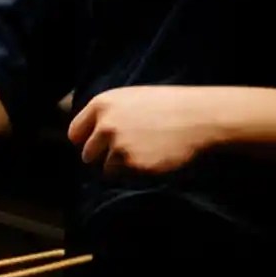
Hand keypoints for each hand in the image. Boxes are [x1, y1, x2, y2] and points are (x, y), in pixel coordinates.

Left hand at [68, 86, 217, 174]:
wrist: (200, 117)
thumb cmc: (167, 106)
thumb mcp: (130, 99)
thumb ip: (105, 115)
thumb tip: (86, 136)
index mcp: (102, 105)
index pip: (75, 133)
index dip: (85, 141)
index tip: (95, 147)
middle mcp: (105, 125)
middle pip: (87, 154)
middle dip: (102, 157)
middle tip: (125, 153)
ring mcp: (120, 146)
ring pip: (106, 168)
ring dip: (120, 167)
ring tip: (144, 154)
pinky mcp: (135, 165)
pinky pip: (126, 177)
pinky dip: (136, 174)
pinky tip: (153, 160)